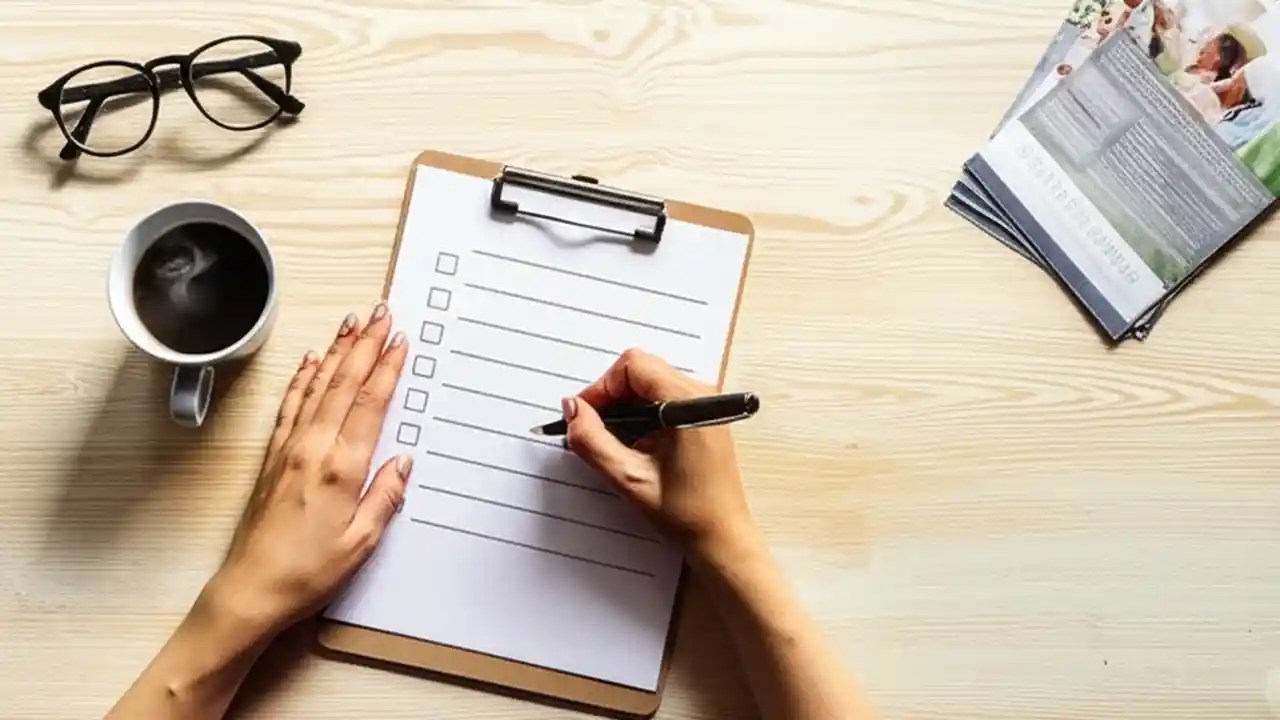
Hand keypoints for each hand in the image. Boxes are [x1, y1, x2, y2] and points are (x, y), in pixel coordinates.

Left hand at [201, 304, 410, 635]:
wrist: (251, 589)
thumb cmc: (308, 572)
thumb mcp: (362, 542)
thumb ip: (385, 496)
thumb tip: (403, 461)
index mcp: (340, 467)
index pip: (369, 404)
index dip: (386, 368)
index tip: (400, 341)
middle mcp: (312, 449)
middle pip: (344, 384)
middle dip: (365, 345)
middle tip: (382, 314)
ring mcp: (289, 449)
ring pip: (317, 387)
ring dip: (337, 351)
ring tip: (352, 322)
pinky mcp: (273, 457)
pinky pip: (291, 405)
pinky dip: (303, 378)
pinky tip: (312, 361)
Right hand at [563, 349, 755, 557]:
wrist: (721, 537)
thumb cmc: (686, 513)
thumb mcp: (628, 478)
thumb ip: (592, 440)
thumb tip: (572, 409)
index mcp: (688, 403)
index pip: (633, 365)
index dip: (601, 386)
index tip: (584, 414)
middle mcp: (702, 396)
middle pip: (642, 370)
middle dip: (611, 396)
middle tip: (592, 429)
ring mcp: (706, 405)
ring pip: (651, 383)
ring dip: (625, 407)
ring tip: (613, 442)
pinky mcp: (704, 417)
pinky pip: (664, 398)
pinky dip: (642, 414)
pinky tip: (634, 444)